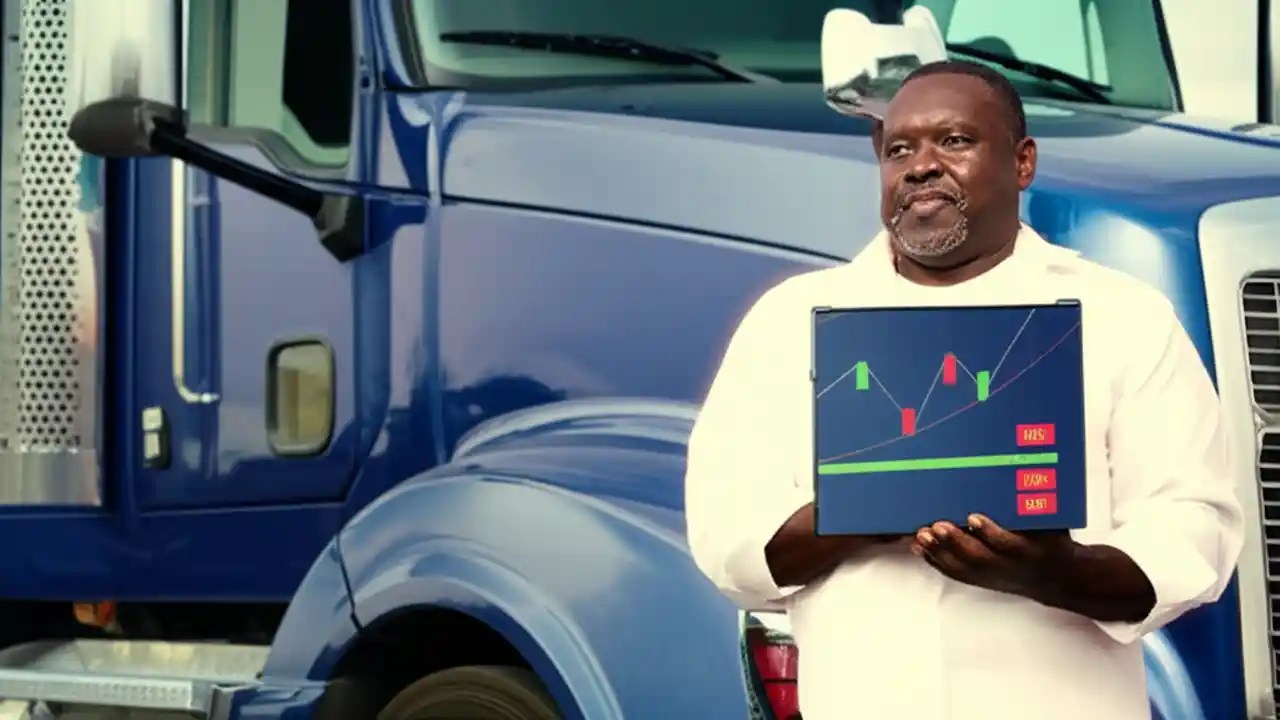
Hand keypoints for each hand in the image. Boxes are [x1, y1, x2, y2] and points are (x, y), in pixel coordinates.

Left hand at [910, 513, 1078, 599]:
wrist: (1058, 578)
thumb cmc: (1052, 541)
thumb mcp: (1052, 522)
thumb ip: (1038, 504)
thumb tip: (1027, 474)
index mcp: (1030, 550)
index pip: (1009, 544)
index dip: (990, 532)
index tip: (973, 517)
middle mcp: (1010, 567)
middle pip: (980, 558)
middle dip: (956, 542)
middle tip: (937, 526)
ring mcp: (994, 576)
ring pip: (964, 568)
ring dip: (940, 551)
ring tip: (922, 535)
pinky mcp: (982, 581)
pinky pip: (955, 572)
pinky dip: (935, 560)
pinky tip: (920, 548)